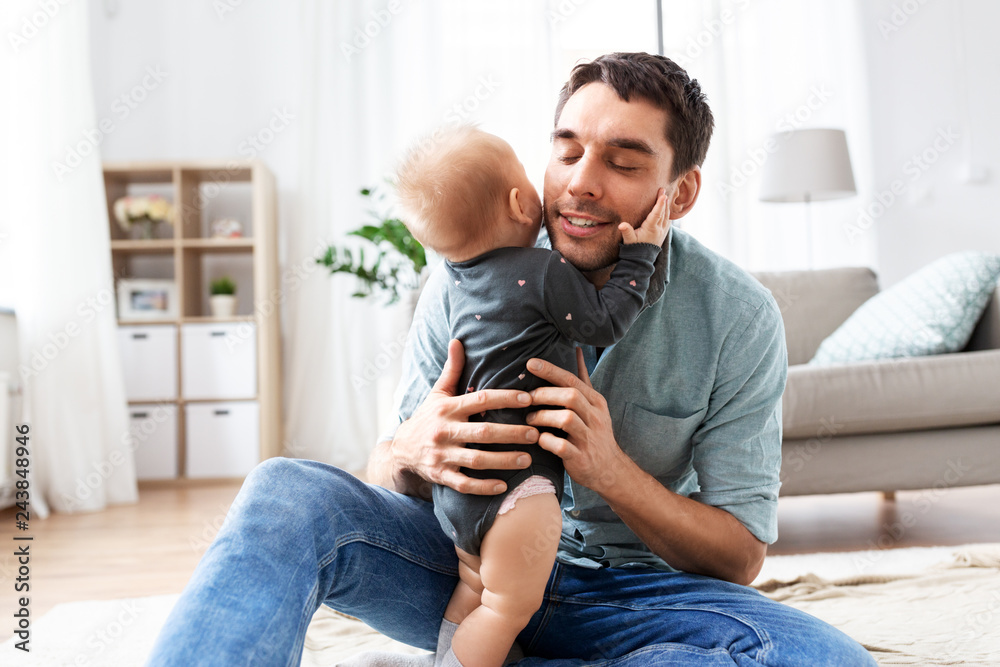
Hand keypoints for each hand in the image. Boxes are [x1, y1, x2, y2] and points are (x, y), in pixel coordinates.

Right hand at [390, 339, 536, 496]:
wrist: (401, 450)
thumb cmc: (428, 417)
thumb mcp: (438, 393)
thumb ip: (452, 369)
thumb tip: (458, 340)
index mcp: (447, 408)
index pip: (480, 400)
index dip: (505, 398)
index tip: (528, 398)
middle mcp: (444, 431)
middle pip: (483, 433)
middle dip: (512, 433)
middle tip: (537, 433)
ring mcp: (441, 456)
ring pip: (477, 460)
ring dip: (504, 460)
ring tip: (528, 459)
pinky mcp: (440, 476)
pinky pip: (464, 484)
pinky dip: (484, 486)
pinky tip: (504, 485)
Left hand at [524, 348, 633, 494]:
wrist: (609, 470)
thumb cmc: (594, 433)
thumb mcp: (594, 405)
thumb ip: (583, 379)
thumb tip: (577, 351)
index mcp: (596, 402)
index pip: (573, 380)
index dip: (551, 370)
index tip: (531, 363)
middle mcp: (595, 417)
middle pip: (570, 396)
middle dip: (544, 394)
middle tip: (527, 398)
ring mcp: (590, 438)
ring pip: (566, 419)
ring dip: (543, 416)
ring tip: (530, 419)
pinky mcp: (581, 458)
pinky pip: (561, 446)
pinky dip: (546, 441)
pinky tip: (539, 439)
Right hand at [619, 188, 669, 246]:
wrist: (642, 259)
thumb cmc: (634, 248)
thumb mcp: (628, 240)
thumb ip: (626, 231)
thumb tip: (621, 225)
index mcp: (650, 228)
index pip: (656, 214)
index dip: (659, 204)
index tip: (663, 195)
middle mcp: (658, 229)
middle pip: (663, 212)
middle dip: (663, 200)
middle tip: (663, 190)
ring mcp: (662, 231)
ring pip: (667, 216)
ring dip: (666, 205)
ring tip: (665, 196)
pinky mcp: (663, 233)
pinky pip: (668, 220)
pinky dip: (668, 213)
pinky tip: (667, 208)